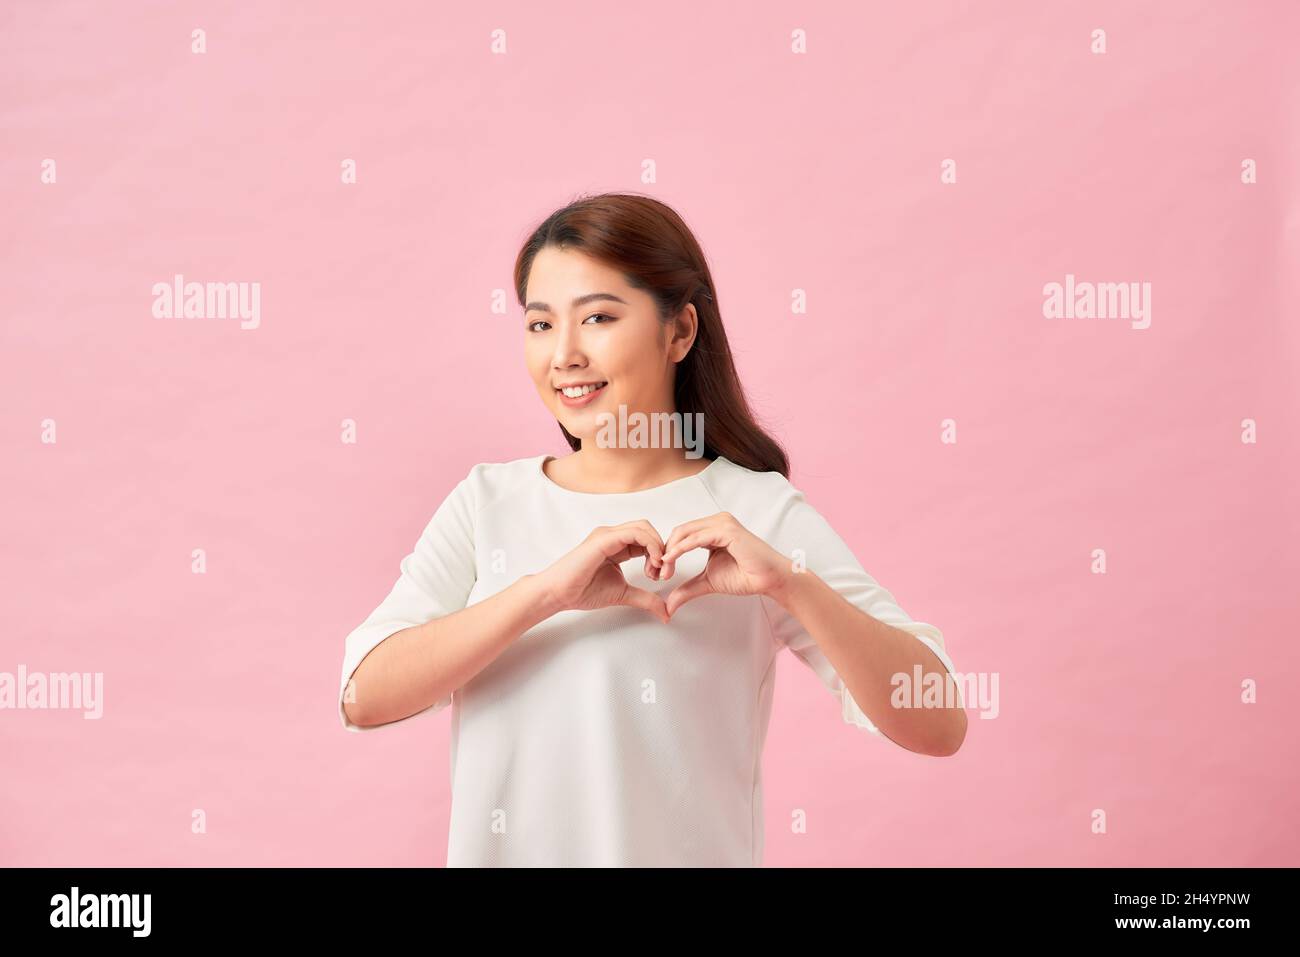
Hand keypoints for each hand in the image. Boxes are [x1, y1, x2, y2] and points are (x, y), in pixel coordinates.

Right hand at [537, 520, 669, 623]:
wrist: (559, 593)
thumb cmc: (582, 591)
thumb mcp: (624, 594)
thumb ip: (645, 598)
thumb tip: (666, 612)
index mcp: (616, 545)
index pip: (646, 539)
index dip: (660, 554)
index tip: (662, 576)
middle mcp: (613, 536)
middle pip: (648, 529)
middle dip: (662, 548)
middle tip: (663, 573)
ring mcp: (608, 535)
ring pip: (643, 527)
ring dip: (658, 546)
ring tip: (657, 569)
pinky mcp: (604, 539)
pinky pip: (634, 533)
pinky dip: (650, 545)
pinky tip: (652, 563)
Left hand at [659, 512, 792, 616]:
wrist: (769, 579)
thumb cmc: (745, 576)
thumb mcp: (707, 582)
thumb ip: (687, 588)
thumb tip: (669, 604)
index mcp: (712, 530)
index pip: (682, 535)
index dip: (668, 552)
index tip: (659, 572)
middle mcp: (717, 522)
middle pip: (680, 531)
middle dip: (665, 551)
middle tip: (658, 572)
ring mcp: (722, 523)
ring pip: (685, 531)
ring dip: (671, 550)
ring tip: (663, 569)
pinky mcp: (727, 530)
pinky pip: (697, 537)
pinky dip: (681, 548)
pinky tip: (672, 559)